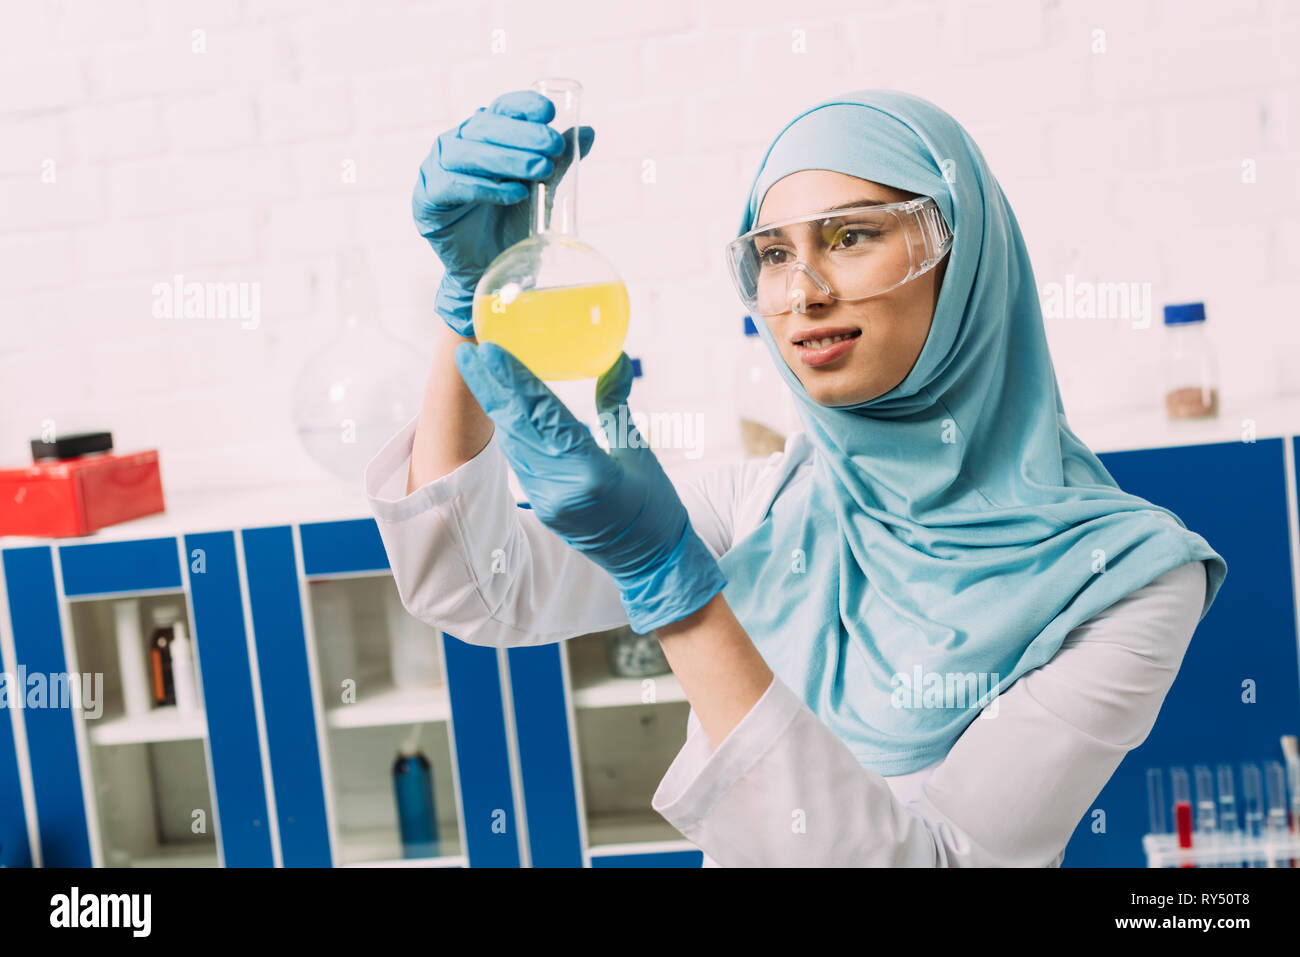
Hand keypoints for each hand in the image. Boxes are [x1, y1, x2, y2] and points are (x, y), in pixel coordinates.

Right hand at [413, 90, 594, 337]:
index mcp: (483, 135)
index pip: (500, 110)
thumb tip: (588, 133)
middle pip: (484, 127)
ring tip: (540, 171)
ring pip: (468, 152)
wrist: (491, 266)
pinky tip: (514, 194)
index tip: (548, 112)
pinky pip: (454, 186)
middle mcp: (457, 145)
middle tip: (552, 147)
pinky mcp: (428, 199)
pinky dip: (485, 188)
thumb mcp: (541, 190)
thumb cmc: (512, 224)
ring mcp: (438, 169)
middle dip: (522, 135)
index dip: (522, 107)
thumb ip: (558, 162)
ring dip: (507, 159)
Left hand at [454, 344, 726, 633]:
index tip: (490, 350)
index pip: (546, 416)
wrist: (652, 562)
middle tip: (467, 352)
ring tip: (477, 371)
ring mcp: (549, 501)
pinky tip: (499, 406)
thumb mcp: (638, 451)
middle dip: (490, 388)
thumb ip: (616, 405)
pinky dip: (511, 430)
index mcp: (593, 473)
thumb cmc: (655, 505)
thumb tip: (613, 359)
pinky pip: (522, 461)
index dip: (516, 381)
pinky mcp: (544, 508)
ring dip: (495, 407)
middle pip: (519, 428)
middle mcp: (563, 488)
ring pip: (515, 444)